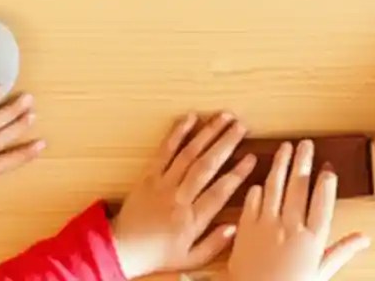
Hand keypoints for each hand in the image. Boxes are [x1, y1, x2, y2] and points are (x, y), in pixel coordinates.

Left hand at [112, 112, 255, 278]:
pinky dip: (177, 133)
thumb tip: (235, 227)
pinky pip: (164, 151)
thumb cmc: (159, 254)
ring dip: (208, 133)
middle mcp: (179, 198)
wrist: (122, 249)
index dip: (238, 173)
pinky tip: (191, 118)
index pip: (220, 191)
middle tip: (242, 127)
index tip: (252, 158)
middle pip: (207, 165)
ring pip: (189, 153)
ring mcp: (163, 183)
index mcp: (191, 219)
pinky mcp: (149, 175)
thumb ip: (214, 244)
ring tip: (225, 116)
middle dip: (227, 143)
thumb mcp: (191, 258)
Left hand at [228, 140, 368, 280]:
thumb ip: (341, 252)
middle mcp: (290, 227)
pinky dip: (257, 189)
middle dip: (304, 161)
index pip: (323, 200)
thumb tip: (364, 239)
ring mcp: (266, 225)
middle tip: (306, 144)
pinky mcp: (245, 229)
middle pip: (299, 186)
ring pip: (275, 186)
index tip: (328, 167)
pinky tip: (260, 180)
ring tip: (285, 148)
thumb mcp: (321, 274)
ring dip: (281, 164)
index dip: (326, 181)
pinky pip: (251, 201)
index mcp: (312, 239)